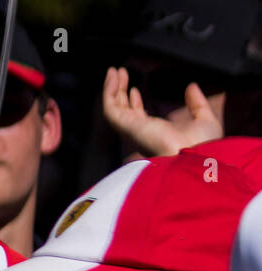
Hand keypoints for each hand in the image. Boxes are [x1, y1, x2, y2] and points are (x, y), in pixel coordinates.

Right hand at [102, 66, 222, 156]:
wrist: (194, 157)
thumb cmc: (202, 146)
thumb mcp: (204, 119)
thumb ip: (197, 103)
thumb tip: (191, 87)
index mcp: (155, 134)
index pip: (138, 117)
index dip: (134, 102)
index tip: (134, 89)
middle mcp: (140, 133)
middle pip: (123, 110)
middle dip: (120, 92)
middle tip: (120, 73)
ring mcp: (132, 130)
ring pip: (114, 107)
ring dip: (111, 89)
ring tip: (113, 70)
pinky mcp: (127, 126)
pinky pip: (111, 107)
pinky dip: (109, 92)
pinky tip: (113, 77)